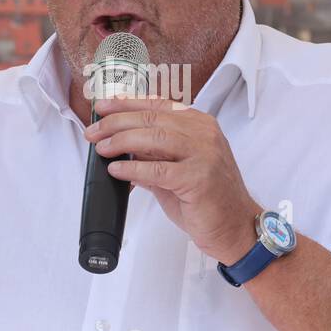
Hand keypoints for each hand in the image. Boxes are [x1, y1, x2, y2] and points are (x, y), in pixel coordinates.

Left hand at [85, 93, 261, 264]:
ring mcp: (204, 154)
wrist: (235, 227)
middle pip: (152, 118)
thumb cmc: (208, 199)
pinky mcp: (198, 178)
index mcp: (200, 125)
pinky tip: (117, 170)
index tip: (102, 107)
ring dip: (122, 141)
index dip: (126, 103)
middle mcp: (204, 134)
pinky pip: (158, 169)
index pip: (158, 104)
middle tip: (94, 131)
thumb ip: (152, 155)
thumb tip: (119, 147)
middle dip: (116, 122)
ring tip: (102, 148)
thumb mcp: (177, 168)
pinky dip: (133, 169)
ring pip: (154, 137)